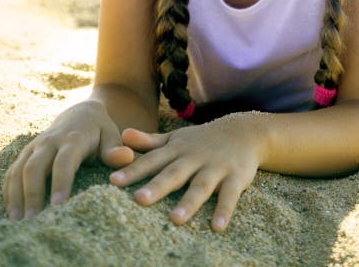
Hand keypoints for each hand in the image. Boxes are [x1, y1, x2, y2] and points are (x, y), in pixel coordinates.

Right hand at [3, 100, 133, 219]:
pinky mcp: (24, 154)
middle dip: (32, 193)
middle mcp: (49, 141)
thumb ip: (115, 149)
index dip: (61, 182)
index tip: (58, 205)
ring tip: (18, 222)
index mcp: (73, 138)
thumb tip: (126, 157)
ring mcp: (34, 147)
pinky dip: (8, 192)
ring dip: (16, 196)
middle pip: (34, 167)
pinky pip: (11, 172)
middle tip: (33, 220)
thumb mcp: (111, 136)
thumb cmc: (100, 132)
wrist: (80, 113)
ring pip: (18, 170)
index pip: (64, 161)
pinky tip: (11, 211)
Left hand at [108, 113, 261, 231]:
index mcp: (178, 150)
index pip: (153, 160)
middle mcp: (195, 158)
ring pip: (201, 185)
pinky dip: (224, 210)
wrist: (245, 131)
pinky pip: (230, 195)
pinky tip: (217, 227)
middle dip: (158, 186)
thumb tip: (122, 135)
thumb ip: (150, 141)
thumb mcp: (176, 138)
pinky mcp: (236, 177)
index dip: (133, 170)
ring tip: (175, 219)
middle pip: (174, 173)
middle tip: (139, 199)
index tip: (114, 181)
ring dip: (189, 202)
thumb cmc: (202, 140)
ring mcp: (216, 167)